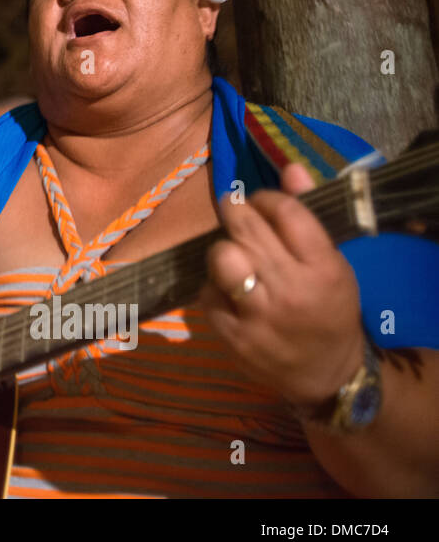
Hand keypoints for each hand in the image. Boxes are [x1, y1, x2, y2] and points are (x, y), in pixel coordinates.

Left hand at [200, 163, 365, 410]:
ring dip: (222, 247)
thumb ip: (308, 214)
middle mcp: (292, 290)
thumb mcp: (333, 263)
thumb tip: (289, 167)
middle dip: (234, 210)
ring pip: (222, 257)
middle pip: (247, 229)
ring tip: (232, 251)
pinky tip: (229, 289)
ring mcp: (259, 315)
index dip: (265, 197)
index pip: (286, 212)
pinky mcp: (232, 335)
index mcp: (324, 269)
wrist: (325, 374)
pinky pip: (208, 292)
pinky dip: (214, 285)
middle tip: (232, 208)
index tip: (259, 199)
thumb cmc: (329, 308)